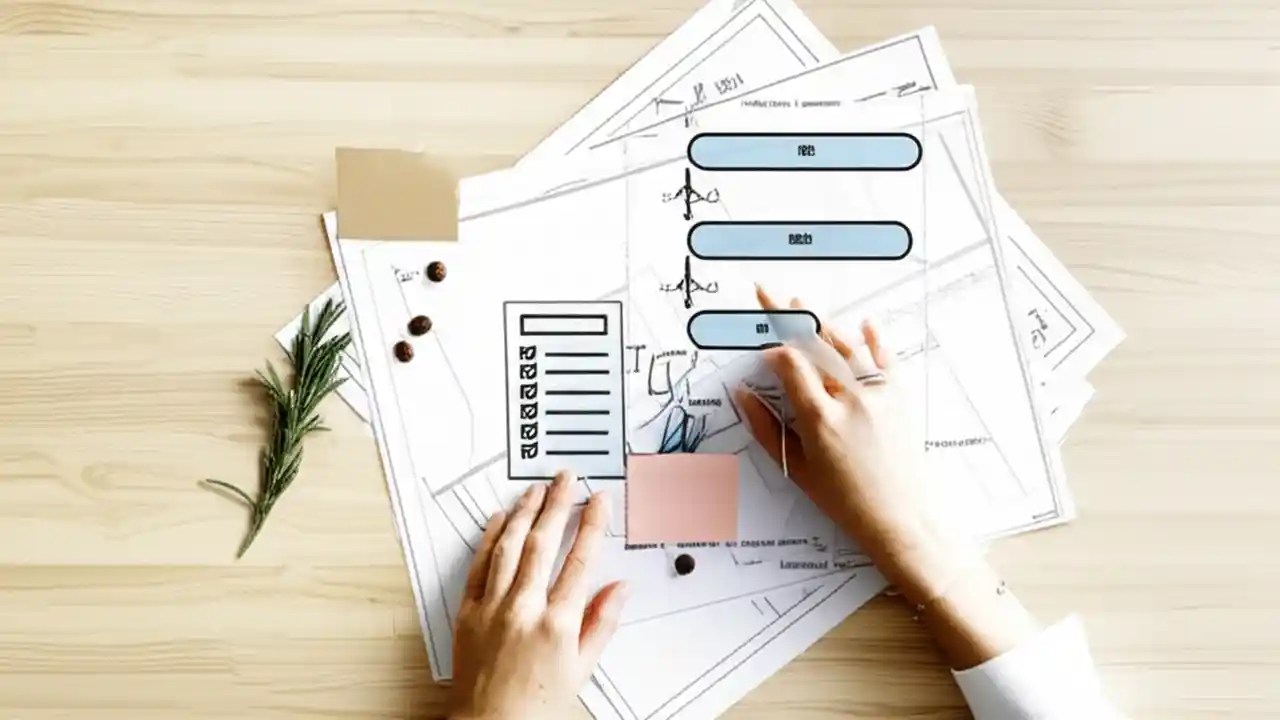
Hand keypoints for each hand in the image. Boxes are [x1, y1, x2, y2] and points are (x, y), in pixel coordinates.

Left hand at [449, 471, 628, 719]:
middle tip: (567, 479)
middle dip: (558, 504)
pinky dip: (488, 538)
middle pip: (543, 542)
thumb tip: (619, 589)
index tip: (598, 501)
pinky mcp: (468, 612)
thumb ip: (602, 624)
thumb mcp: (582, 669)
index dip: (592, 524)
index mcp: (558, 624)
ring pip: (509, 546)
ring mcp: (493, 607)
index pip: (580, 559)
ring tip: (536, 490)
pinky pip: (478, 565)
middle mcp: (523, 609)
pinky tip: (498, 519)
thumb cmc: (535, 707)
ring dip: (524, 512)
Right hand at [736, 290, 964, 605]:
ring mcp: (879, 394)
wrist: (900, 518)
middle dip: (788, 315)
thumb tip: (742, 396)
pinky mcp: (900, 396)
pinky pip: (885, 356)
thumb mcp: (797, 469)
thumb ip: (766, 428)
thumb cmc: (846, 500)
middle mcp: (851, 400)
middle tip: (768, 294)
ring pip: (845, 344)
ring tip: (803, 304)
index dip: (771, 347)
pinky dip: (872, 337)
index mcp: (821, 419)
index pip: (790, 364)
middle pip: (814, 343)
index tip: (759, 345)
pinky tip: (863, 321)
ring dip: (822, 322)